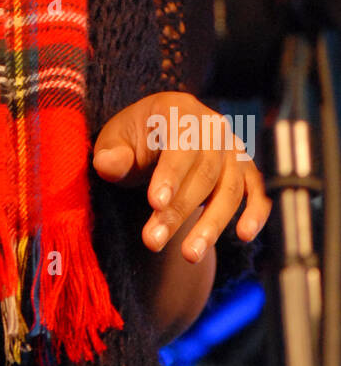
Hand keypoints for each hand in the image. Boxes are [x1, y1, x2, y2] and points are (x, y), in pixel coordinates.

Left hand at [92, 91, 271, 262]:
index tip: (155, 204)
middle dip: (178, 211)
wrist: (158, 137)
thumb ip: (111, 154)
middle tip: (152, 241)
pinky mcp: (245, 169)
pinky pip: (256, 191)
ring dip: (210, 224)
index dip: (169, 175)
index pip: (179, 144)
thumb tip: (109, 164)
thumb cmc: (134, 140)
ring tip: (189, 255)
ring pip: (229, 189)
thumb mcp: (114, 141)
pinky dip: (255, 212)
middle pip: (203, 173)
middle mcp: (212, 126)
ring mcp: (232, 148)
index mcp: (178, 110)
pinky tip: (244, 235)